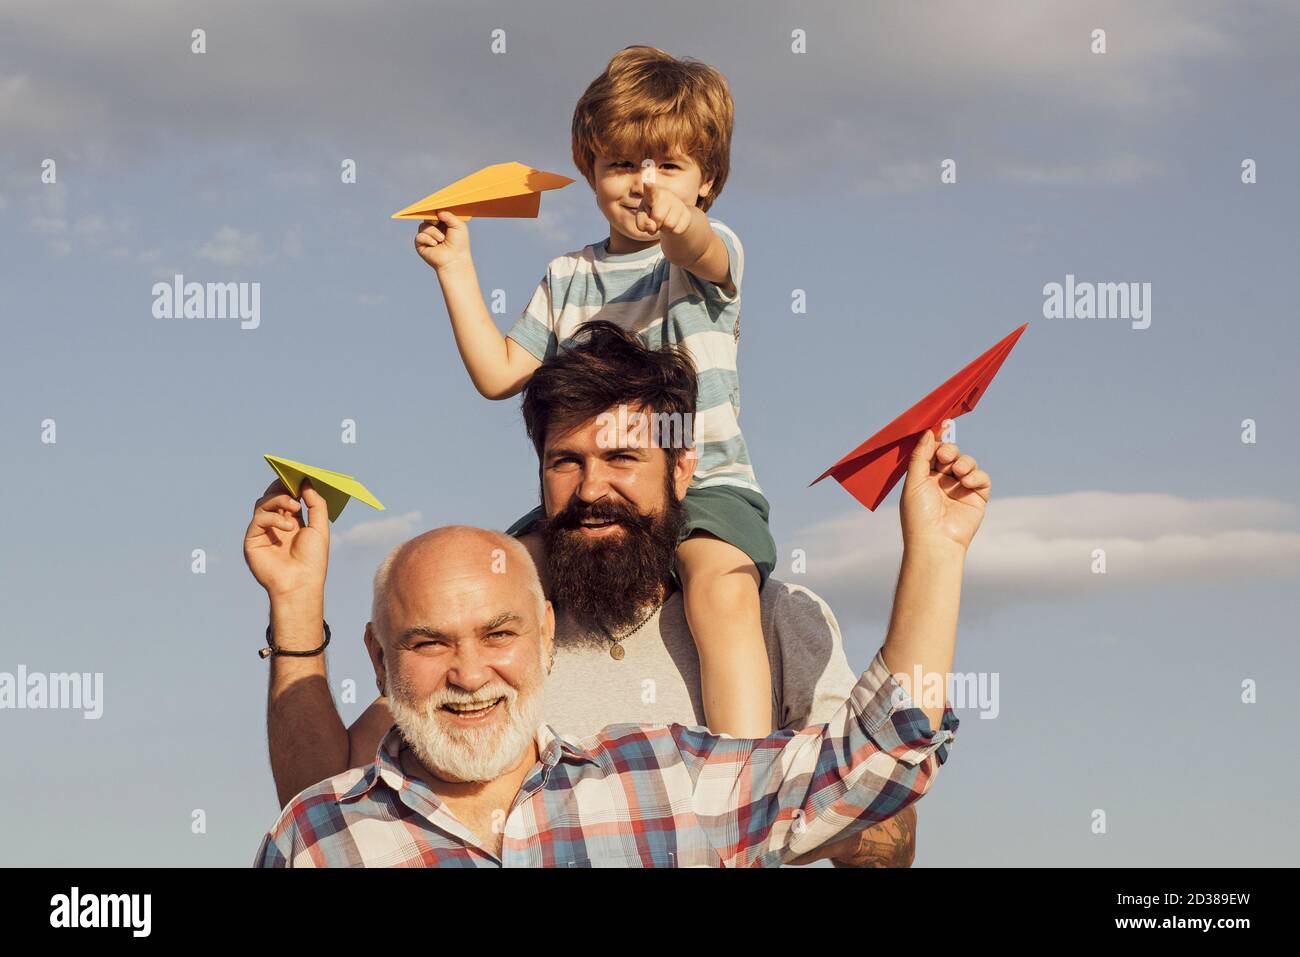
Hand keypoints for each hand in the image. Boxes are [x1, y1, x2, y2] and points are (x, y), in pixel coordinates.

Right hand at [243, 479, 329, 600]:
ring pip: (262, 503)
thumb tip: (306, 482)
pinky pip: (259, 519)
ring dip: (279, 500)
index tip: (299, 474)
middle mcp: (275, 524)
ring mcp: (262, 531)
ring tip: (294, 507)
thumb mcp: (320, 527)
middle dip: (281, 487)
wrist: (300, 584)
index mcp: (292, 521)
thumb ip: (315, 504)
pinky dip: (274, 518)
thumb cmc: (312, 560)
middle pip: (271, 496)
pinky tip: (288, 526)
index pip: (287, 496)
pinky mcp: (252, 539)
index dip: (291, 485)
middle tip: (292, 482)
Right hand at [414, 210, 471, 272]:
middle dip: (432, 219)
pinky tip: (434, 244)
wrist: (455, 260)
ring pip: (423, 226)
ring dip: (433, 232)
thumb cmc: (459, 244)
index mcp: (443, 223)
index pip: (435, 212)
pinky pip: (420, 236)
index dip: (435, 210)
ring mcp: (427, 236)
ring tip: (441, 239)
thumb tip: (438, 211)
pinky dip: (428, 239)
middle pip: (427, 217)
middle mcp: (434, 228)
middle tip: (437, 222)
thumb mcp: (458, 225)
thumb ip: (449, 215)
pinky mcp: (420, 244)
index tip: (437, 210)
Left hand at [634, 171, 691, 236]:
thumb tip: (652, 227)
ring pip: (669, 225)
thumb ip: (641, 223)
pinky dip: (672, 232)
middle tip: (656, 220)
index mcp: (653, 195)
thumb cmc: (652, 215)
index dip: (649, 187)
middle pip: (658, 217)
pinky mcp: (687, 214)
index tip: (647, 182)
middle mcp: (667, 196)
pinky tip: (673, 224)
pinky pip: (677, 230)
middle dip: (656, 224)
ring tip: (665, 221)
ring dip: (664, 228)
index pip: (651, 191)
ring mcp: (678, 204)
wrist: (671, 218)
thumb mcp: (642, 219)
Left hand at [899, 429, 990, 553]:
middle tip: (945, 457)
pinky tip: (967, 482)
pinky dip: (976, 476)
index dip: (937, 439)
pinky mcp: (976, 496)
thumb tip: (928, 432)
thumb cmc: (919, 514)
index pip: (932, 451)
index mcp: (924, 476)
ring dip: (964, 462)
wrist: (936, 542)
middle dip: (949, 450)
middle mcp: (942, 480)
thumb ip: (921, 456)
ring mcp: (960, 488)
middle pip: (951, 453)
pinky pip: (982, 477)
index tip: (943, 424)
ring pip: (968, 462)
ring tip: (958, 472)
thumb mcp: (914, 481)